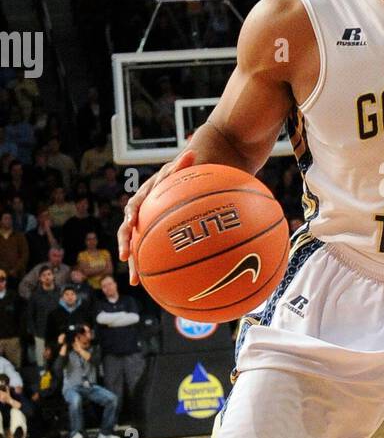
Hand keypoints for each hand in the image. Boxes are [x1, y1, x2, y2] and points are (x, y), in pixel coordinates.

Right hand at [118, 148, 196, 285]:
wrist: (204, 170)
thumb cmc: (197, 168)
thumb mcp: (191, 165)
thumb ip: (187, 164)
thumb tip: (191, 152)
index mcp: (149, 195)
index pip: (135, 206)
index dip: (131, 215)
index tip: (130, 225)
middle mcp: (147, 210)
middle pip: (131, 230)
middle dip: (127, 245)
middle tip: (125, 259)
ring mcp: (153, 223)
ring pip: (142, 245)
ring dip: (137, 263)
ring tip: (135, 282)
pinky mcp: (164, 234)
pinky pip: (159, 251)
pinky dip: (160, 266)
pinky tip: (165, 284)